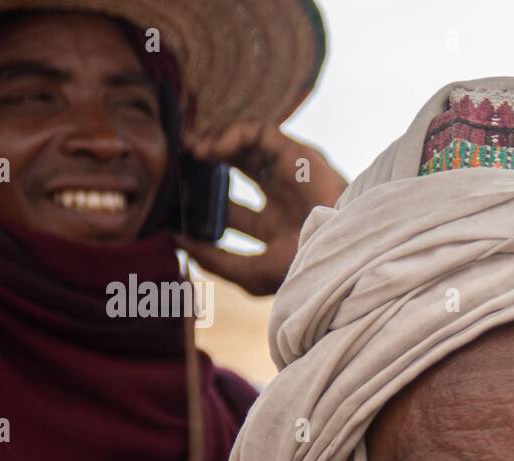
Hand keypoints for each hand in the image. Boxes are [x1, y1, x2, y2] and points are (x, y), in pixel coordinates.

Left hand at [176, 121, 346, 295]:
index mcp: (275, 231)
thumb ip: (216, 260)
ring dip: (211, 147)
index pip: (231, 213)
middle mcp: (280, 200)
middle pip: (233, 177)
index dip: (200, 209)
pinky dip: (230, 135)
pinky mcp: (295, 153)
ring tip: (189, 152)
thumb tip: (178, 241)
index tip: (172, 207)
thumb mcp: (253, 275)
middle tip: (175, 171)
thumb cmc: (305, 267)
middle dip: (202, 172)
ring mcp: (288, 176)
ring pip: (242, 150)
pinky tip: (210, 149)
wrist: (341, 249)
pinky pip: (257, 132)